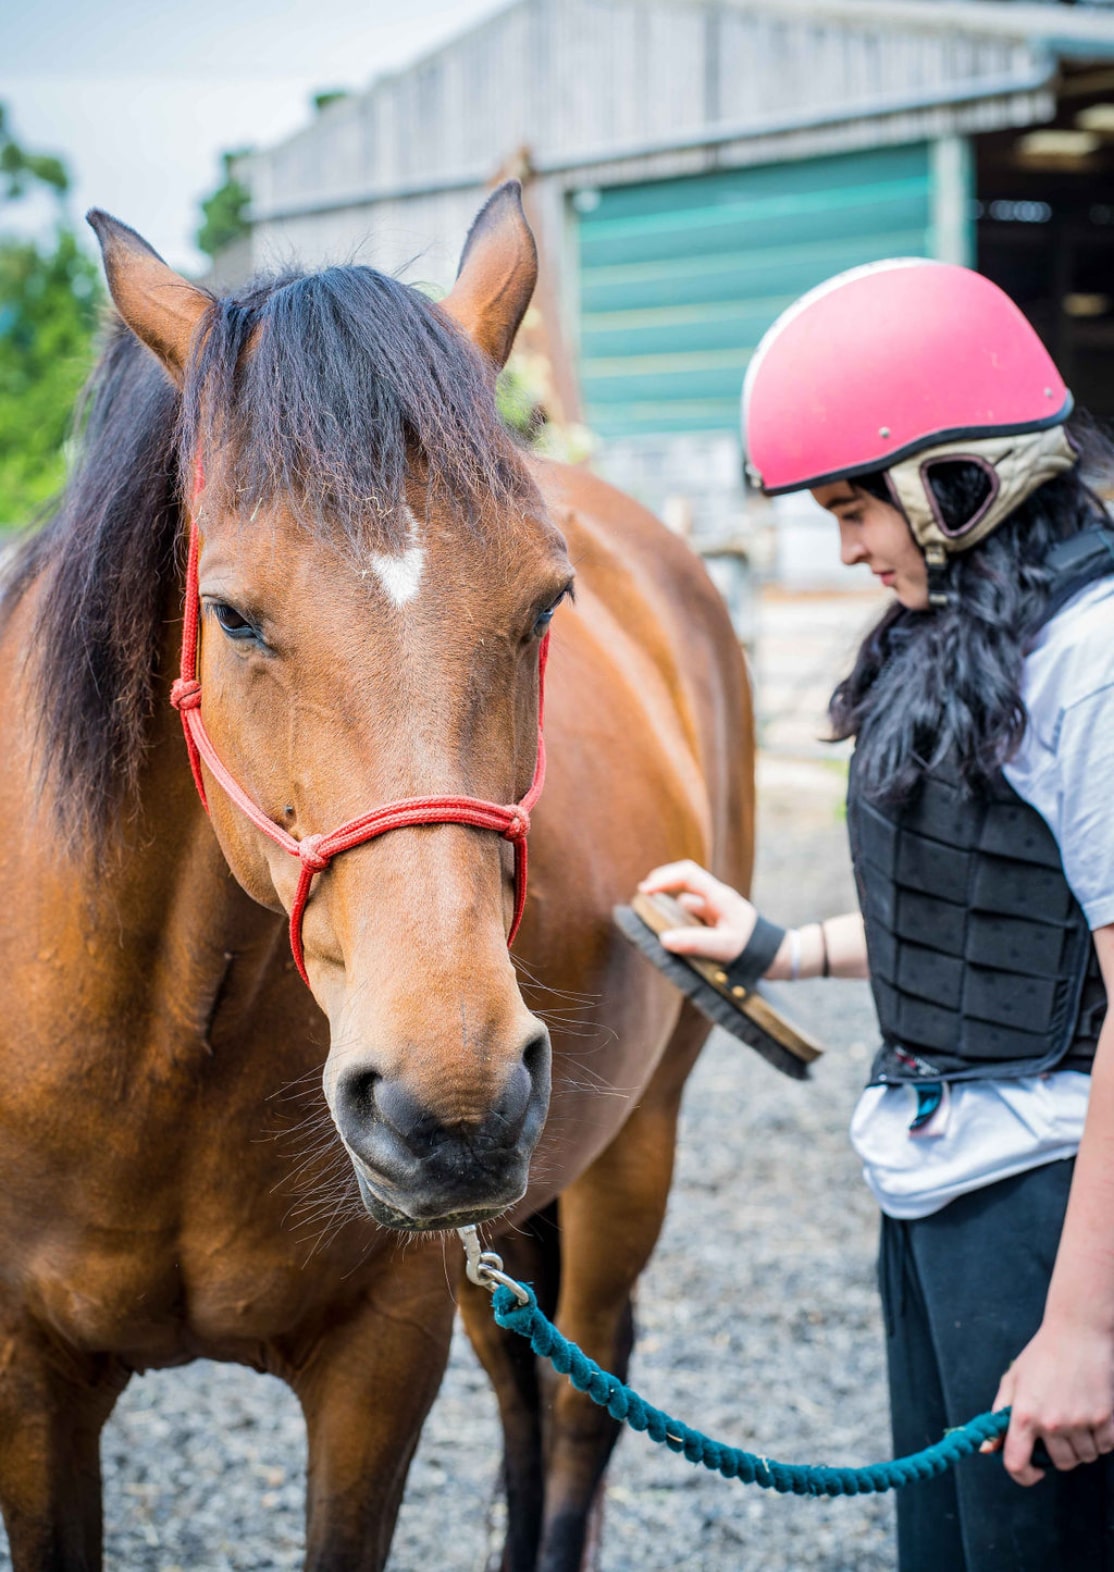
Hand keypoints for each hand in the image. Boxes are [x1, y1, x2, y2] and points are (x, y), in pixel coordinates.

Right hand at [637, 861, 757, 964]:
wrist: (776, 956)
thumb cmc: (754, 949)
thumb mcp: (725, 947)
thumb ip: (695, 942)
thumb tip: (663, 938)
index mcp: (719, 896)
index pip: (688, 873)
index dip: (664, 877)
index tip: (645, 890)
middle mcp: (716, 898)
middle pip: (684, 879)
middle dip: (662, 886)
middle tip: (643, 899)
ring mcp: (716, 909)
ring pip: (686, 901)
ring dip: (671, 910)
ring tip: (654, 925)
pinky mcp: (716, 921)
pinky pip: (692, 917)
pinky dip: (681, 925)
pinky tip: (675, 940)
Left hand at [983, 1318, 1113, 1485]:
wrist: (1078, 1332)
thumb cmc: (1042, 1356)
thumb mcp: (1013, 1380)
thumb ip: (999, 1417)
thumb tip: (988, 1449)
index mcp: (1023, 1414)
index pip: (1017, 1464)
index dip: (1023, 1475)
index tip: (1033, 1471)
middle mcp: (1051, 1422)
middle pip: (1060, 1464)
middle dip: (1060, 1452)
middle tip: (1061, 1427)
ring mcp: (1080, 1422)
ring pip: (1085, 1457)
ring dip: (1083, 1445)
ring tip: (1077, 1416)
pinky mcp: (1105, 1418)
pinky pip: (1106, 1447)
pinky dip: (1102, 1438)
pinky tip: (1094, 1416)